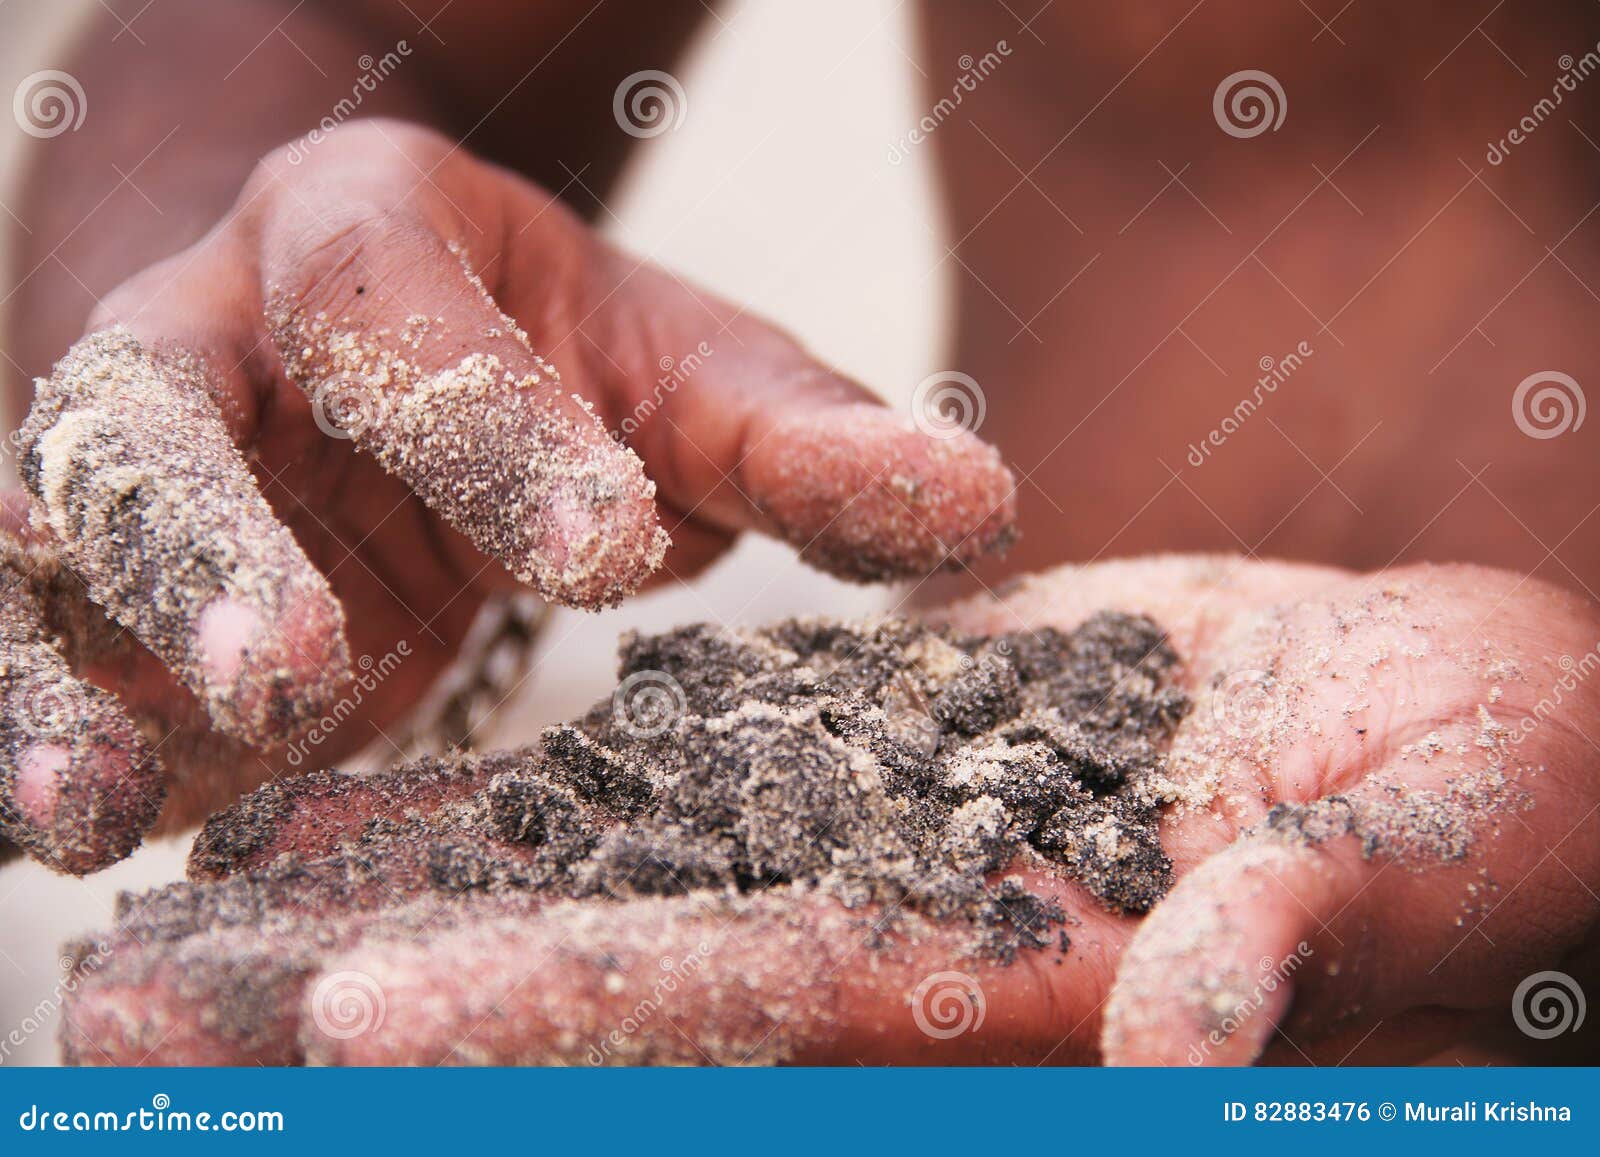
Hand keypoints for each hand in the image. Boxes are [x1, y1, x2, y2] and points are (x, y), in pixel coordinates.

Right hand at [0, 119, 1016, 874]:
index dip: (487, 422)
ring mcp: (129, 470)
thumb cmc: (556, 371)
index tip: (604, 545)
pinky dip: (51, 739)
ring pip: (45, 546)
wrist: (393, 372)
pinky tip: (86, 834)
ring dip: (60, 670)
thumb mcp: (687, 382)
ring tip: (95, 799)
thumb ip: (807, 444)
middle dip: (207, 540)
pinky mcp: (96, 593)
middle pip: (154, 411)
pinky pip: (40, 654)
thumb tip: (972, 500)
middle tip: (296, 668)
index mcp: (368, 240)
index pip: (397, 308)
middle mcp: (212, 337)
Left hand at [57, 556, 1598, 1063]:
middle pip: (613, 964)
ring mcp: (889, 835)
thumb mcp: (1419, 871)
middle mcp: (910, 941)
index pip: (749, 1026)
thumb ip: (1292, 951)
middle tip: (140, 997)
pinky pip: (699, 751)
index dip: (555, 1023)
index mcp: (1010, 995)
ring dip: (420, 860)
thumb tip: (1189, 1045)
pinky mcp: (900, 741)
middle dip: (390, 977)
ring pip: (616, 853)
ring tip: (211, 855)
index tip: (337, 1020)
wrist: (1465, 718)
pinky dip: (555, 757)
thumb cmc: (1498, 809)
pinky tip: (422, 732)